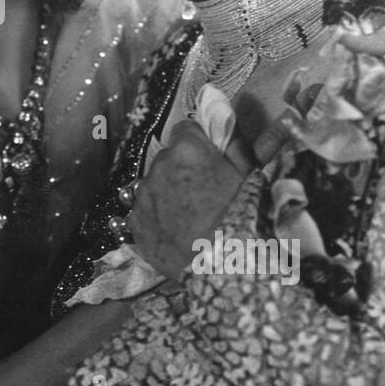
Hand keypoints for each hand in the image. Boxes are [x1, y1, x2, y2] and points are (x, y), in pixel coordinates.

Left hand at [126, 121, 249, 279]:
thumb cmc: (240, 215)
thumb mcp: (249, 174)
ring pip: (154, 185)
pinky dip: (156, 217)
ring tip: (189, 217)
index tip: (208, 159)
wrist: (220, 264)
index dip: (199, 144)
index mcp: (187, 148)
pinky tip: (174, 231)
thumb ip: (235, 143)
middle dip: (182, 170)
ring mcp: (143, 194)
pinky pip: (143, 211)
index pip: (186, 130)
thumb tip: (227, 121)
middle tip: (203, 193)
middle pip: (168, 159)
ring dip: (167, 193)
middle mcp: (159, 165)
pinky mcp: (135, 221)